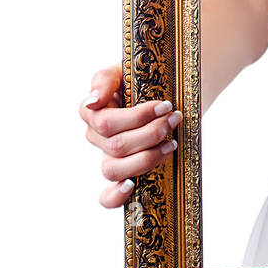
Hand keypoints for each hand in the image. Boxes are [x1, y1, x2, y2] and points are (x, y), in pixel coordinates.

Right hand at [78, 62, 182, 207]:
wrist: (167, 94)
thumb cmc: (142, 81)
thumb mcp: (124, 71)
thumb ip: (104, 80)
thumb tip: (93, 101)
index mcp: (93, 113)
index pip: (105, 123)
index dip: (137, 117)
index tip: (165, 105)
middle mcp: (97, 137)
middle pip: (116, 145)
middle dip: (151, 133)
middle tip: (175, 118)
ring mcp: (109, 157)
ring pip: (114, 169)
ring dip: (147, 157)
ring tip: (171, 143)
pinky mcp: (123, 174)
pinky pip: (107, 197)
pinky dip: (115, 196)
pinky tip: (131, 186)